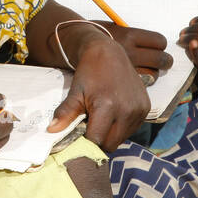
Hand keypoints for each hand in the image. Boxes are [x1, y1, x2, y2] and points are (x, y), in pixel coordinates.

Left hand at [49, 25, 149, 150]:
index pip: (97, 141)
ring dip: (112, 134)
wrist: (110, 53)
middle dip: (100, 140)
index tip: (82, 134)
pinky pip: (133, 128)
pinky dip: (123, 127)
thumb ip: (65, 113)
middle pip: (111, 144)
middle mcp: (126, 110)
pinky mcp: (146, 108)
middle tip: (92, 126)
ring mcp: (138, 110)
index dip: (87, 141)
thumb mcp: (76, 91)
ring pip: (122, 138)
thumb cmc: (90, 73)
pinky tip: (115, 113)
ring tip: (103, 117)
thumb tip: (51, 129)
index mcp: (107, 106)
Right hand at [100, 23, 171, 80]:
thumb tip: (158, 44)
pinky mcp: (121, 84)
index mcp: (129, 35)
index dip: (159, 45)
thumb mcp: (118, 28)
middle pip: (161, 59)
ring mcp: (125, 69)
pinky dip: (141, 85)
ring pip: (153, 75)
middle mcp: (129, 52)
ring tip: (146, 71)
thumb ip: (136, 37)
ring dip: (153, 73)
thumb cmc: (99, 35)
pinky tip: (134, 81)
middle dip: (163, 61)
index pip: (159, 41)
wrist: (77, 46)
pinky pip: (141, 86)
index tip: (157, 47)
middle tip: (161, 62)